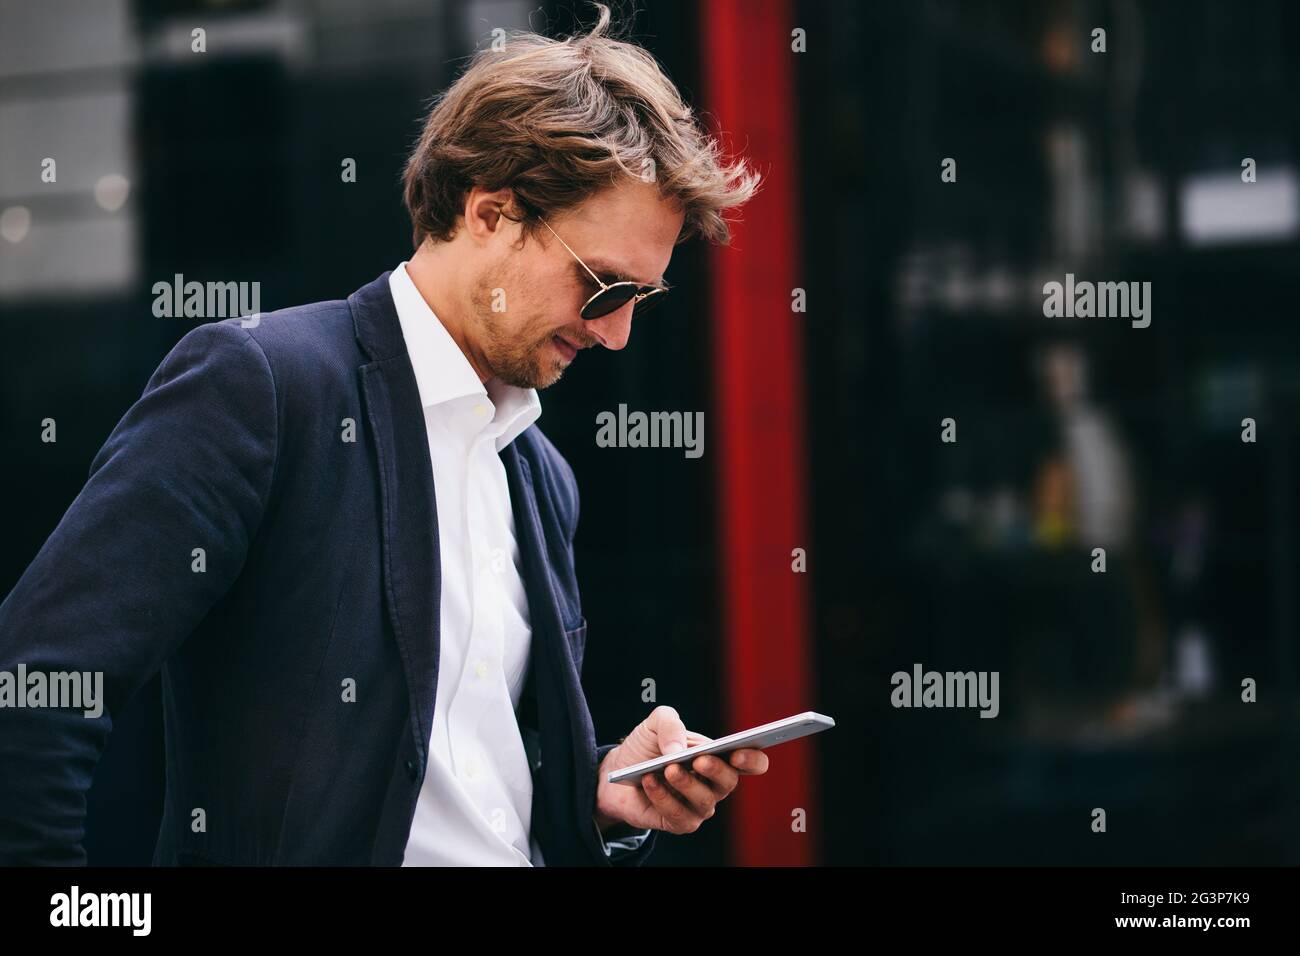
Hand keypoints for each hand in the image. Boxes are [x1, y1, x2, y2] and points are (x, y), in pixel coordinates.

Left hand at [594, 705, 768, 835]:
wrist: (616, 771)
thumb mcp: (655, 723)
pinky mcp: (679, 822)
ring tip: (669, 769)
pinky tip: (650, 781)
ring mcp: (698, 805)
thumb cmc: (645, 747)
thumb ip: (670, 723)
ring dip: (687, 784)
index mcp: (717, 757)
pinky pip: (678, 815)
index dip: (752, 759)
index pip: (750, 762)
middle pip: (729, 782)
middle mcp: (713, 784)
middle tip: (699, 759)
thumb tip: (678, 749)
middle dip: (716, 770)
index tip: (739, 751)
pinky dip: (663, 797)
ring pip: (704, 801)